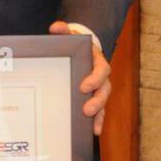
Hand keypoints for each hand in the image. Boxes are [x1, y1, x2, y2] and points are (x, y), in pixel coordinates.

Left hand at [49, 21, 110, 135]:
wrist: (82, 51)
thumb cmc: (75, 45)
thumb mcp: (70, 35)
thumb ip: (63, 30)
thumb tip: (55, 28)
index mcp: (97, 61)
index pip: (102, 69)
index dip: (95, 78)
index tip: (84, 87)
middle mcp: (101, 77)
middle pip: (104, 90)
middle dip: (97, 101)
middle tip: (86, 110)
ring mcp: (98, 89)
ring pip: (103, 103)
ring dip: (99, 114)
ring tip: (92, 125)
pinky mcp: (94, 98)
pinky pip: (98, 111)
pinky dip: (97, 121)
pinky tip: (92, 132)